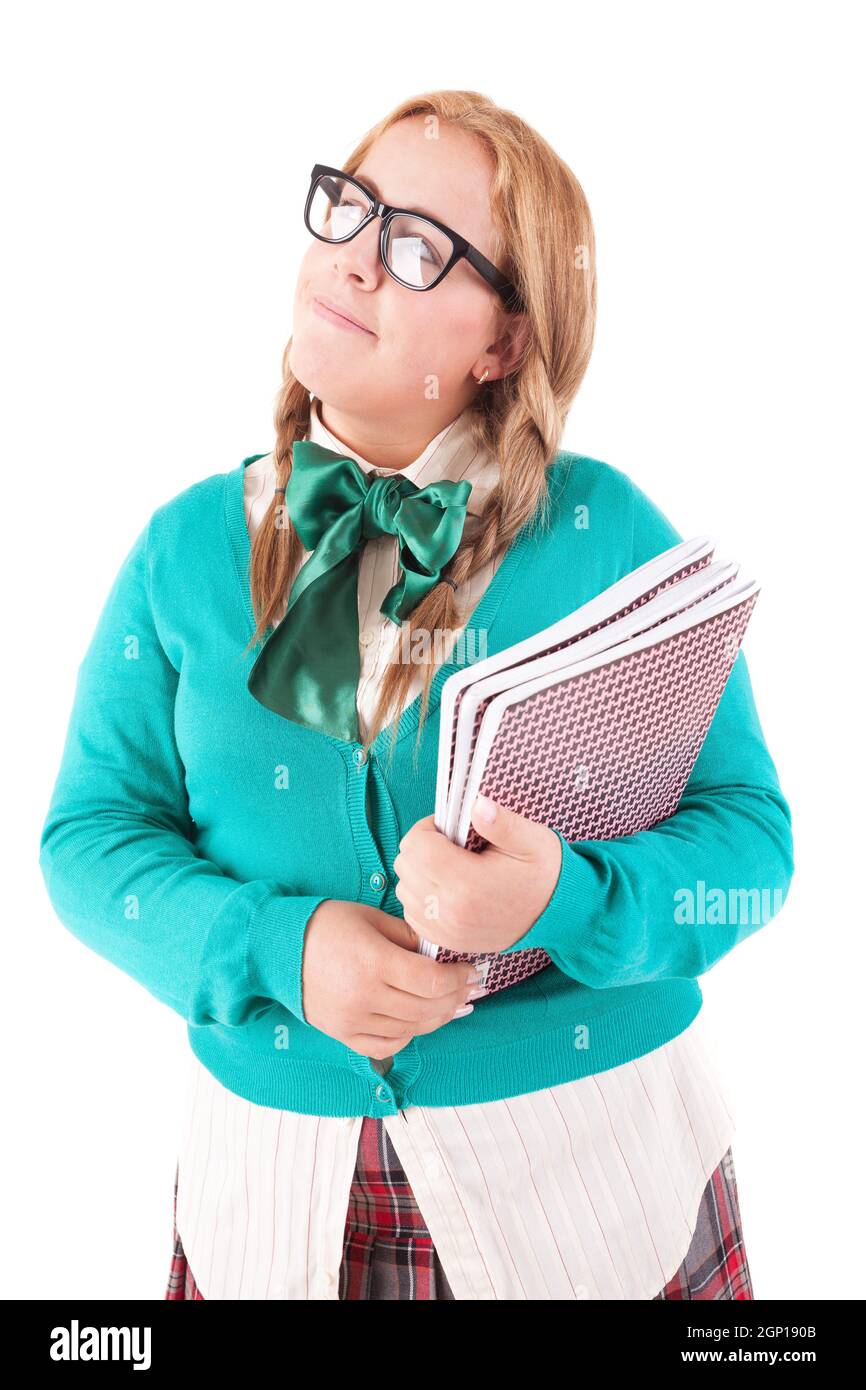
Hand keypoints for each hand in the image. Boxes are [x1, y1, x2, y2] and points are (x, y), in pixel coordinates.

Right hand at [301, 900, 485, 1059]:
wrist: (276, 949)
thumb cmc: (325, 925)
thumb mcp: (371, 918)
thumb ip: (408, 936)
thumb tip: (440, 953)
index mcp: (373, 962)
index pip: (431, 980)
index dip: (458, 978)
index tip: (472, 971)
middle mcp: (364, 996)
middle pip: (426, 1008)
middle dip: (454, 998)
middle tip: (469, 988)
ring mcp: (352, 1020)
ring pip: (411, 1029)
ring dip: (438, 1018)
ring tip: (451, 1004)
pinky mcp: (342, 1034)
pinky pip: (386, 1045)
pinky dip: (408, 1035)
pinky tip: (418, 1021)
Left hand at [392, 795, 561, 954]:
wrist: (557, 916)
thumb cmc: (544, 874)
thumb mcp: (532, 840)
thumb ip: (501, 822)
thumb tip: (476, 804)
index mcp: (468, 883)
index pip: (416, 845)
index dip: (428, 828)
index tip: (449, 828)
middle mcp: (451, 911)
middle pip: (405, 866)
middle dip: (421, 848)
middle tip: (450, 845)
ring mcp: (446, 931)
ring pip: (404, 889)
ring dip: (419, 872)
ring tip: (450, 866)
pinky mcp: (446, 942)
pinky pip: (412, 913)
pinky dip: (421, 897)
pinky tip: (446, 888)